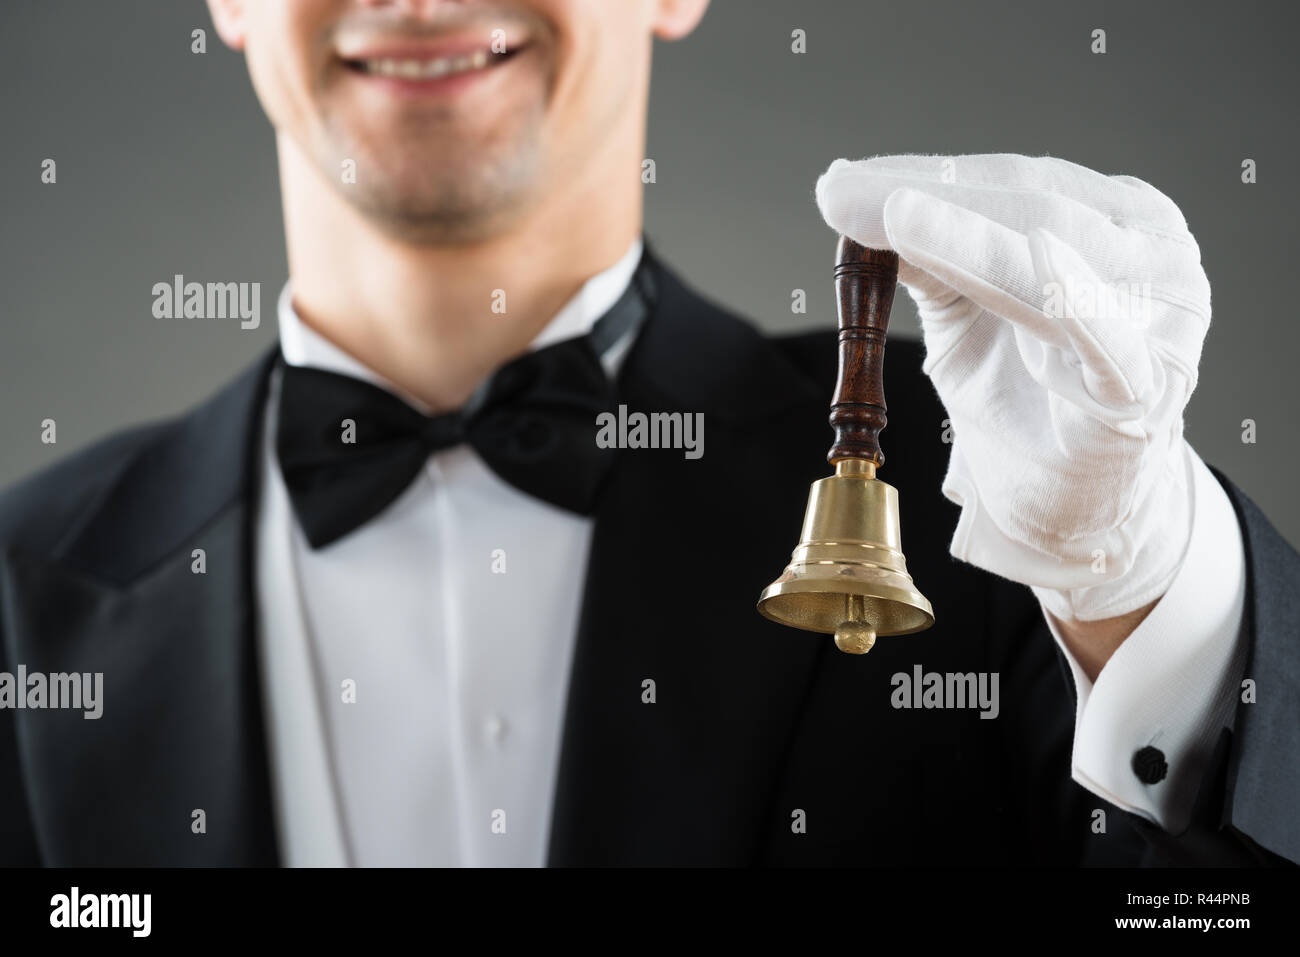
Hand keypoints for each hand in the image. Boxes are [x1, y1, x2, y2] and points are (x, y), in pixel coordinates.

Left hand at [815, 153, 1210, 621]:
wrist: (1068, 505)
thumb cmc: (1026, 400)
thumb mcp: (965, 315)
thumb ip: (929, 260)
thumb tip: (855, 199)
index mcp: (1115, 221)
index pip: (1013, 183)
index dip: (926, 176)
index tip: (843, 181)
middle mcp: (1151, 253)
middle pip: (1031, 205)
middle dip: (930, 196)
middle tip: (843, 193)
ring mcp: (1159, 316)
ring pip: (1054, 256)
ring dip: (968, 234)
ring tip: (898, 213)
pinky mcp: (1148, 385)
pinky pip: (1102, 337)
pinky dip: (1070, 296)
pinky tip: (1040, 256)